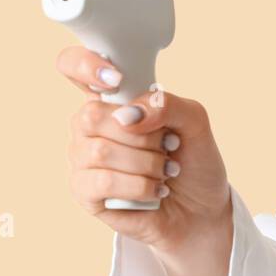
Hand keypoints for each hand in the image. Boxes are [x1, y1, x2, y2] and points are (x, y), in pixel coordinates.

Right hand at [56, 46, 230, 256]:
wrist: (202, 210)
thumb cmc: (193, 161)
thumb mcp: (195, 122)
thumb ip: (167, 104)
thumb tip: (128, 116)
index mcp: (112, 100)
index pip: (73, 67)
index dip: (84, 65)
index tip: (116, 78)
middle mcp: (90, 127)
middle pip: (91, 115)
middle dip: (142, 135)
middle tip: (166, 147)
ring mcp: (83, 159)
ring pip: (100, 151)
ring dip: (147, 163)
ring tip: (165, 171)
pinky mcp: (85, 193)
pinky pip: (102, 182)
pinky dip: (140, 186)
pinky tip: (155, 190)